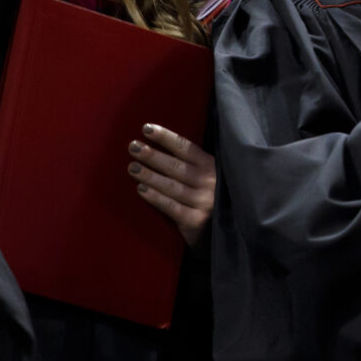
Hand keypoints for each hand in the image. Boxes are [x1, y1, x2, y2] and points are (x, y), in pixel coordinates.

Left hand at [128, 122, 216, 246]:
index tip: (147, 129)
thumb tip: (160, 146)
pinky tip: (141, 190)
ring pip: (172, 186)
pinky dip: (156, 198)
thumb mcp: (211, 176)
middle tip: (132, 146)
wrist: (228, 231)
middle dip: (153, 155)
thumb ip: (193, 164)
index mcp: (212, 167)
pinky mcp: (196, 221)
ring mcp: (204, 202)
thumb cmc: (212, 198)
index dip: (166, 138)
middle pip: (176, 166)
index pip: (186, 148)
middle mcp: (210, 182)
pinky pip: (172, 207)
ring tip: (132, 167)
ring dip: (150, 175)